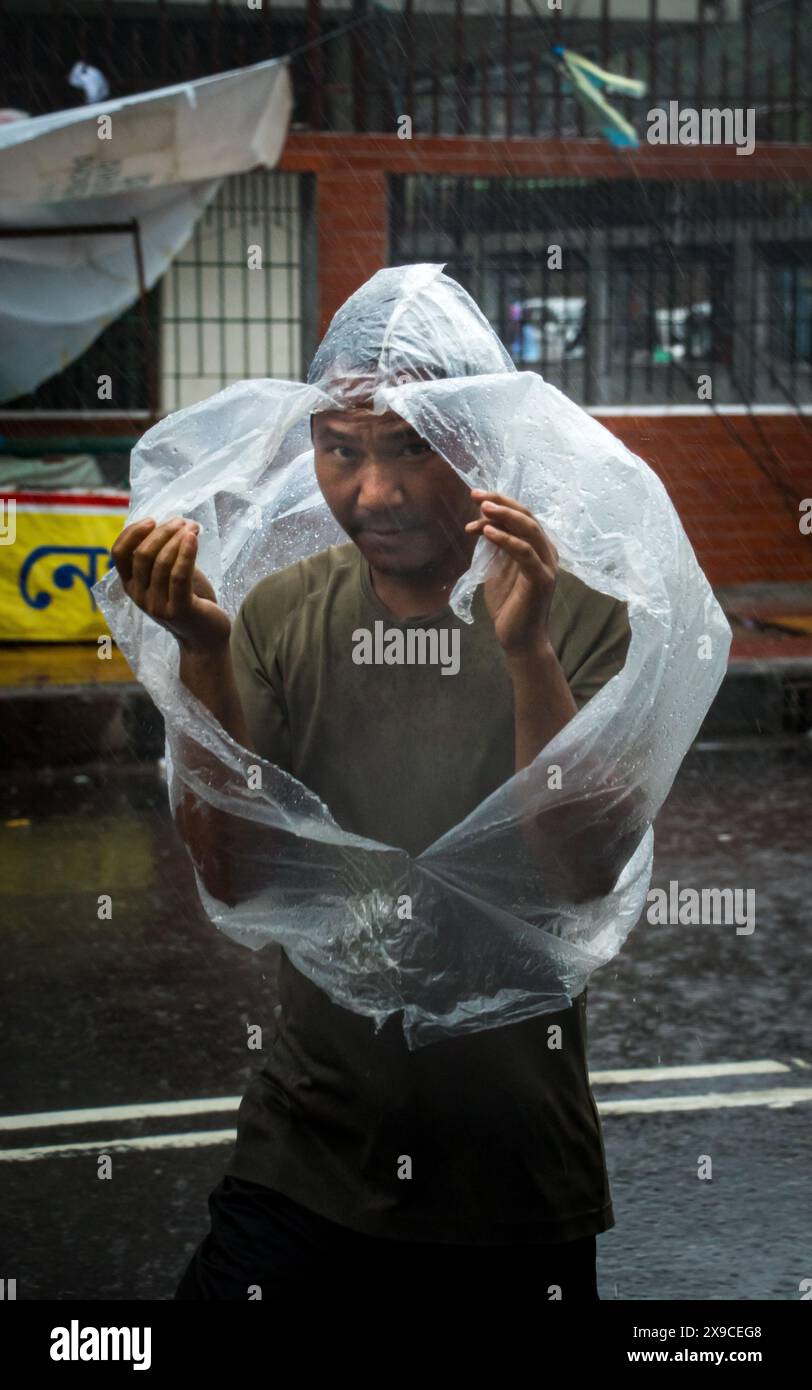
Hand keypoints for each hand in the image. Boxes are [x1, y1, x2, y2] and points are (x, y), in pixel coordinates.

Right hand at [111, 516, 230, 653]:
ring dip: (178, 538)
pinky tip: (194, 537)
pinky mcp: (179, 611)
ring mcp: (157, 605)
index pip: (119, 553)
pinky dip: (186, 552)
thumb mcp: (168, 574)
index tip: (152, 520)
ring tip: (194, 527)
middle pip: (142, 554)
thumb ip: (160, 554)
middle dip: (163, 532)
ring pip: (162, 562)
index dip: (132, 532)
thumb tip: (162, 523)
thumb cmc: (190, 599)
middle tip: (182, 521)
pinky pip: (179, 575)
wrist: (206, 636)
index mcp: (131, 585)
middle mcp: (139, 596)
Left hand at [465, 489, 558, 657]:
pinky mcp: (542, 580)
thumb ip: (495, 548)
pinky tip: (488, 532)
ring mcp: (547, 565)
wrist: (519, 639)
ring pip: (529, 530)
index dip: (500, 503)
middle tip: (477, 495)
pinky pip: (525, 553)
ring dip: (505, 516)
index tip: (476, 497)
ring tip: (483, 508)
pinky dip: (506, 540)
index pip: (521, 516)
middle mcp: (547, 552)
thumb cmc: (509, 605)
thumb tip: (483, 523)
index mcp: (538, 547)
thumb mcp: (497, 570)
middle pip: (527, 516)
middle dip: (501, 502)